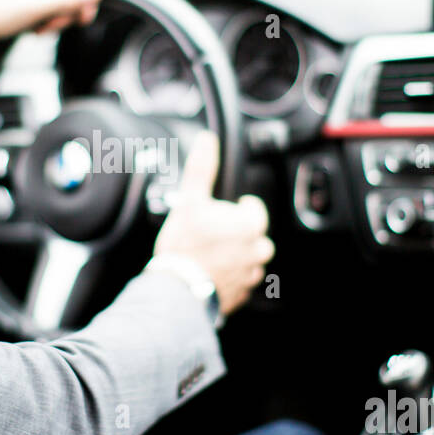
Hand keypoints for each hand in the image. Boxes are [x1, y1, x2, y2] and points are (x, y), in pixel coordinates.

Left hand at [0, 0, 103, 68]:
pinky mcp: (18, 4)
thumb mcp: (41, 4)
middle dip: (63, 15)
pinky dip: (37, 24)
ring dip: (50, 22)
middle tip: (50, 26)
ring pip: (52, 8)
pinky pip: (38, 15)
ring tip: (36, 30)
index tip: (81, 17)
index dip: (82, 1)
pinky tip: (28, 31)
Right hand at [152, 131, 273, 317]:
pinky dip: (231, 277)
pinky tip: (211, 273)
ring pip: (250, 259)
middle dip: (237, 233)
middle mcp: (257, 251)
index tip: (223, 211)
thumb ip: (202, 169)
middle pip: (253, 235)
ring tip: (210, 254)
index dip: (238, 208)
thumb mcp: (189, 200)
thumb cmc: (184, 245)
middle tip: (212, 234)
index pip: (255, 209)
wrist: (176, 291)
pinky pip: (242, 281)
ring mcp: (250, 274)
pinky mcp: (242, 294)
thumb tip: (207, 140)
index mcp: (250, 225)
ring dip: (236, 255)